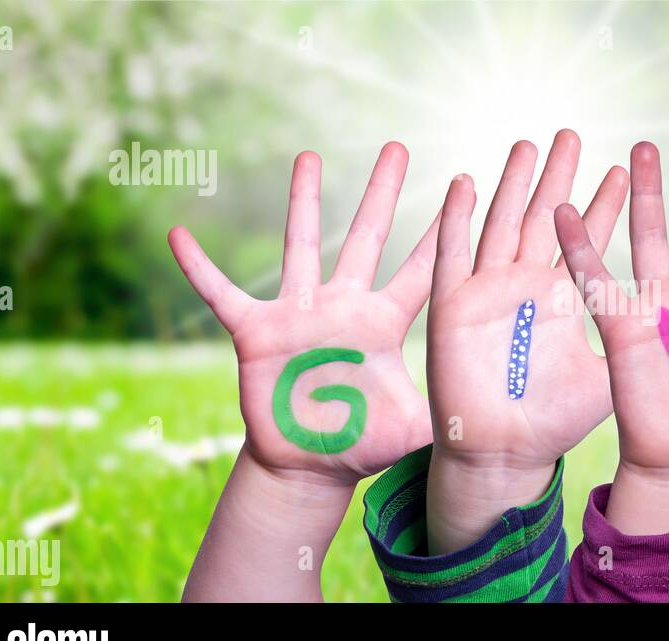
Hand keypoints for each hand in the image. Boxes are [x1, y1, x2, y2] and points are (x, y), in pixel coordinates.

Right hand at [169, 144, 434, 487]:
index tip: (464, 189)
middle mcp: (344, 306)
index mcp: (383, 324)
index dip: (440, 234)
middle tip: (397, 147)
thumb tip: (489, 415)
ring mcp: (299, 314)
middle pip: (365, 238)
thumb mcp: (413, 427)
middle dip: (381, 193)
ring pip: (301, 246)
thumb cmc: (363, 442)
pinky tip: (179, 234)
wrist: (309, 465)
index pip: (420, 271)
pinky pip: (221, 294)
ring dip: (302, 201)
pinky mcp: (256, 332)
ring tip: (307, 155)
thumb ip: (446, 411)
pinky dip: (199, 269)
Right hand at [425, 131, 628, 552]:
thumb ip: (643, 345)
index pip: (591, 239)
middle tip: (574, 133)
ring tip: (527, 145)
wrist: (503, 455)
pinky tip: (463, 183)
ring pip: (502, 224)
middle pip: (547, 217)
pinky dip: (454, 220)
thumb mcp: (613, 377)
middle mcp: (530, 287)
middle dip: (560, 176)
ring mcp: (491, 292)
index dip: (608, 203)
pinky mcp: (454, 307)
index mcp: (567, 299)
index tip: (628, 163)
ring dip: (513, 185)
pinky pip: (452, 255)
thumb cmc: (555, 423)